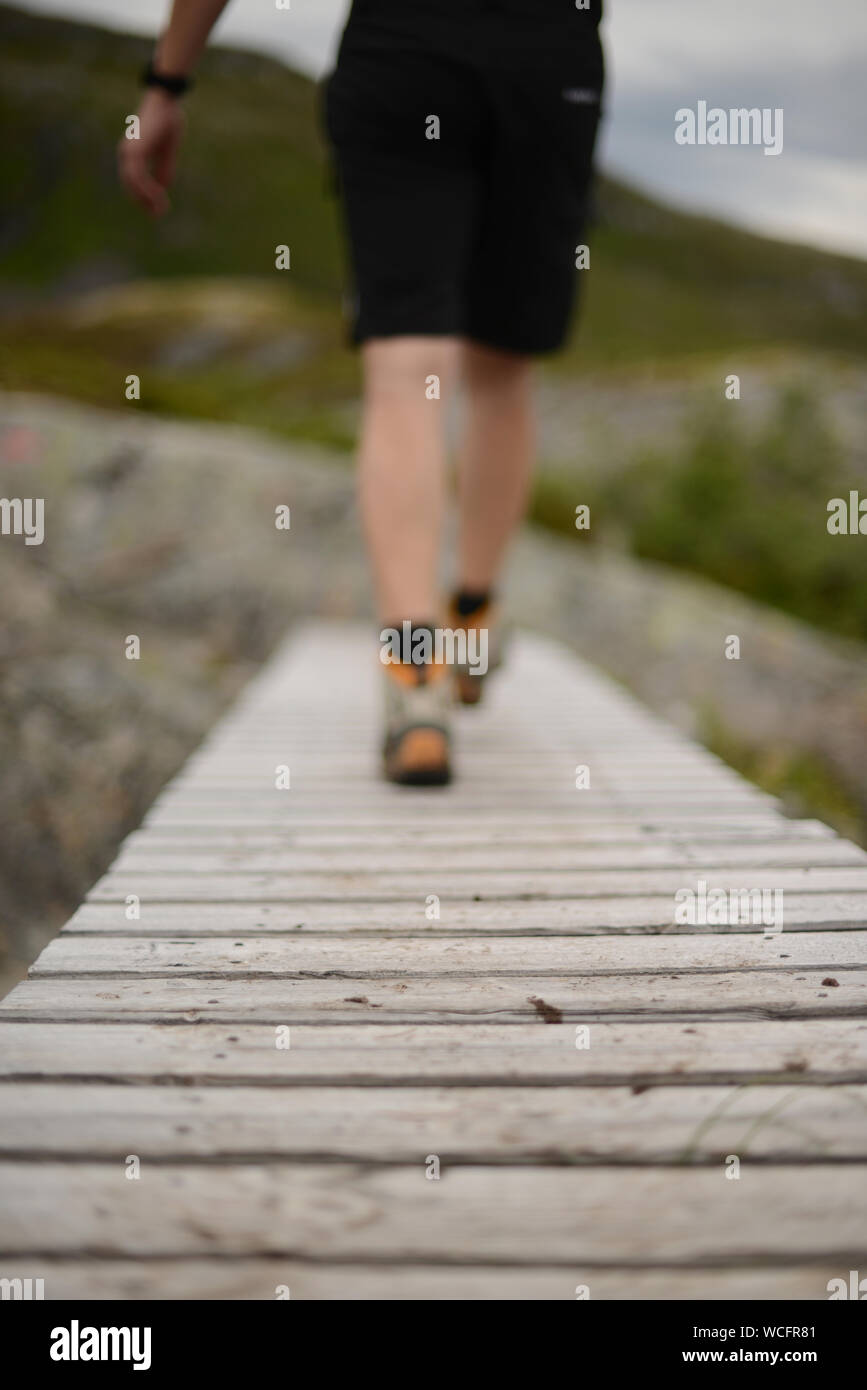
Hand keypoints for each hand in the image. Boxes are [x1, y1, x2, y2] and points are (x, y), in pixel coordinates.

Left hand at [117, 88, 185, 217]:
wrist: (165, 102)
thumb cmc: (167, 121)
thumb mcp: (167, 150)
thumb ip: (164, 168)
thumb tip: (163, 187)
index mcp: (133, 152)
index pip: (134, 181)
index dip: (144, 196)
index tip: (157, 209)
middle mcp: (127, 153)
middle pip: (130, 186)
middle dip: (144, 203)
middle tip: (157, 215)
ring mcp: (129, 152)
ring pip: (134, 184)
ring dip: (148, 200)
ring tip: (161, 210)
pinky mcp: (135, 152)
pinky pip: (140, 178)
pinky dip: (149, 190)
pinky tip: (160, 198)